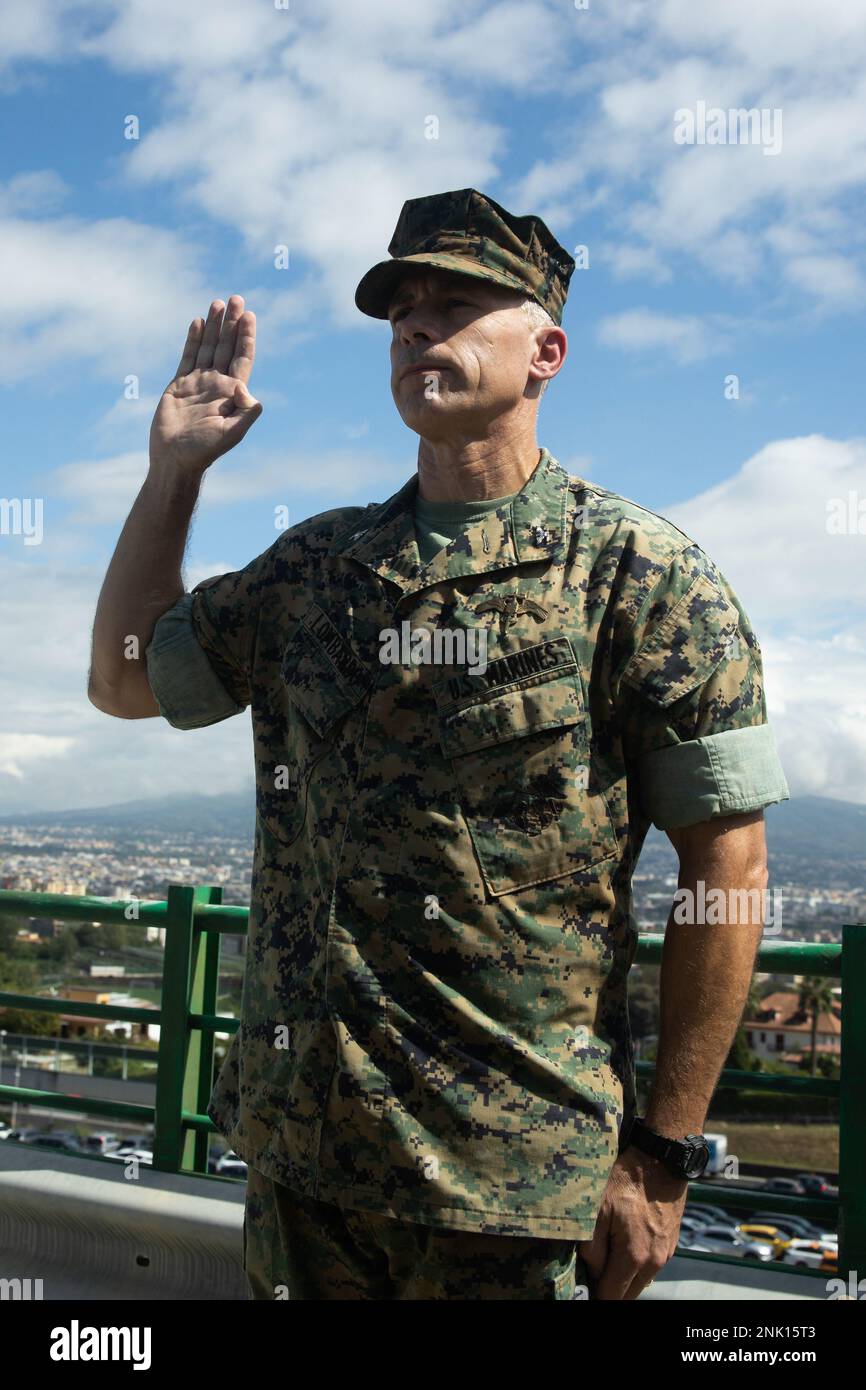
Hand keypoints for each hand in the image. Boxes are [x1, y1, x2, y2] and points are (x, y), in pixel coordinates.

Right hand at [149, 295, 262, 472]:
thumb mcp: (232, 433)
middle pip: (226, 347)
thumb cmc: (204, 450)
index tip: (249, 316)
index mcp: (232, 394)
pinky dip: (193, 340)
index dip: (246, 337)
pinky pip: (187, 357)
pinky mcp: (179, 385)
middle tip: (236, 299)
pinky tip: (198, 322)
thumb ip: (246, 412)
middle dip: (231, 324)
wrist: (175, 460)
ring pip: (207, 348)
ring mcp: (198, 383)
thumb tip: (246, 387)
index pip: (242, 359)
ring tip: (218, 303)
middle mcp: (216, 384)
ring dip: (214, 326)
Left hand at [577, 1146, 687, 1298]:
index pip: (611, 1297)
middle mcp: (653, 1262)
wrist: (661, 1161)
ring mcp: (665, 1254)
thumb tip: (592, 1271)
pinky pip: (650, 1266)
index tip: (582, 1286)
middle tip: (592, 1273)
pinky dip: (637, 1265)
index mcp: (634, 1257)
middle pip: (628, 1295)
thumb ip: (592, 1248)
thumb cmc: (626, 1181)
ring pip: (640, 1281)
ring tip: (607, 1257)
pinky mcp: (670, 1244)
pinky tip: (624, 1244)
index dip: (594, 1294)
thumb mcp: (598, 1209)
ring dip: (624, 1278)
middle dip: (610, 1290)